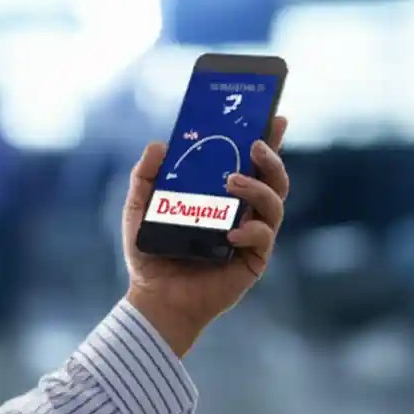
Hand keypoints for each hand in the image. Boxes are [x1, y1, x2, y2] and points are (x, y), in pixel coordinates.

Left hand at [121, 117, 289, 356]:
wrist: (153, 298)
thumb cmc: (151, 253)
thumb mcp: (139, 208)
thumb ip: (145, 176)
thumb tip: (159, 145)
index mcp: (222, 197)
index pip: (251, 164)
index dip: (268, 141)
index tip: (275, 116)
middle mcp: (242, 213)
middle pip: (273, 180)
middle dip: (272, 158)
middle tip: (255, 145)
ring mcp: (251, 237)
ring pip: (274, 205)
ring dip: (258, 188)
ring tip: (232, 181)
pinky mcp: (253, 261)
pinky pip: (262, 240)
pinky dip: (249, 232)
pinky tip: (230, 234)